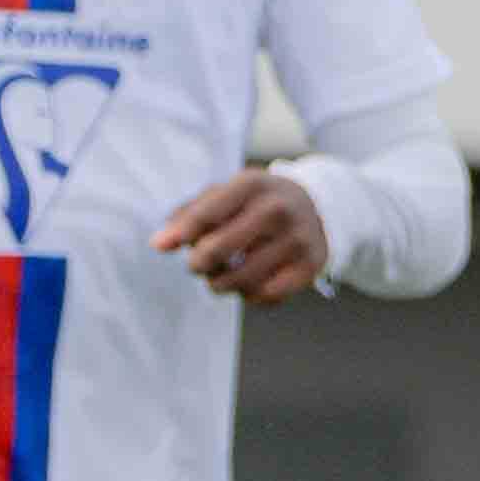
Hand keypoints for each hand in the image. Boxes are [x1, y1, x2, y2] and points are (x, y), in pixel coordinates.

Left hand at [155, 170, 333, 303]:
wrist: (320, 206)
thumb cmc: (258, 202)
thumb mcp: (229, 193)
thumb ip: (191, 214)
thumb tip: (160, 243)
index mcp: (252, 185)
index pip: (207, 213)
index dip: (180, 233)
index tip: (160, 246)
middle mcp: (278, 209)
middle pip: (218, 249)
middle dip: (198, 263)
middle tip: (198, 264)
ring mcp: (297, 239)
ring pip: (241, 279)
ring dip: (220, 284)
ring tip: (219, 278)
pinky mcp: (311, 266)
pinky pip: (267, 296)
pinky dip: (250, 295)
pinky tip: (249, 283)